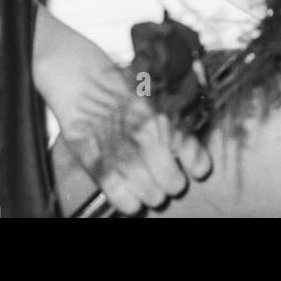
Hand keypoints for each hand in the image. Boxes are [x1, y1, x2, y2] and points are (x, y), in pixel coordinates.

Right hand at [33, 5, 210, 214]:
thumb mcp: (153, 91)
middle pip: (170, 177)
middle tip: (171, 184)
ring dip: (152, 194)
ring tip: (153, 195)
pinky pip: (115, 188)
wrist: (81, 76)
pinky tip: (133, 204)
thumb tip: (194, 139)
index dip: (196, 161)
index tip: (199, 170)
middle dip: (172, 183)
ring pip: (146, 188)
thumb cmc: (120, 84)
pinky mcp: (93, 156)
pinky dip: (127, 200)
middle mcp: (143, 132)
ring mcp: (118, 146)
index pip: (188, 145)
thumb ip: (175, 115)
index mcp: (160, 112)